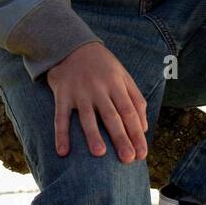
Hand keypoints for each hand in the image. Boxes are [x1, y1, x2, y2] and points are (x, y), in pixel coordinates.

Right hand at [45, 41, 147, 163]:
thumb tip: (144, 128)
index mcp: (116, 84)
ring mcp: (80, 92)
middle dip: (121, 138)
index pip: (130, 112)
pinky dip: (61, 134)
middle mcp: (99, 88)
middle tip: (128, 159)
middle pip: (112, 116)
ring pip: (88, 117)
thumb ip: (135, 99)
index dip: (137, 133)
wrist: (72, 45)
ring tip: (100, 154)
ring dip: (93, 135)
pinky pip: (61, 116)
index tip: (142, 153)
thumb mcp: (123, 76)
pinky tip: (63, 151)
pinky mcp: (62, 94)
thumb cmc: (102, 65)